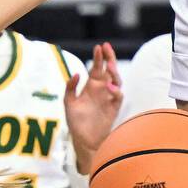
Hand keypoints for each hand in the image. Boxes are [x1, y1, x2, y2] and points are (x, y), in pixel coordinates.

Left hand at [65, 42, 122, 165]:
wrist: (84, 140)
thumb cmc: (76, 122)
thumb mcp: (68, 103)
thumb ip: (70, 88)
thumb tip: (77, 74)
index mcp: (91, 87)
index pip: (97, 68)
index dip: (99, 57)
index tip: (99, 47)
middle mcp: (101, 90)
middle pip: (109, 70)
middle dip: (109, 58)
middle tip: (107, 48)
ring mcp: (108, 98)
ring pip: (116, 81)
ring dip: (114, 73)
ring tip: (109, 66)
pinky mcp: (113, 108)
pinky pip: (118, 96)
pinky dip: (115, 91)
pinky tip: (109, 87)